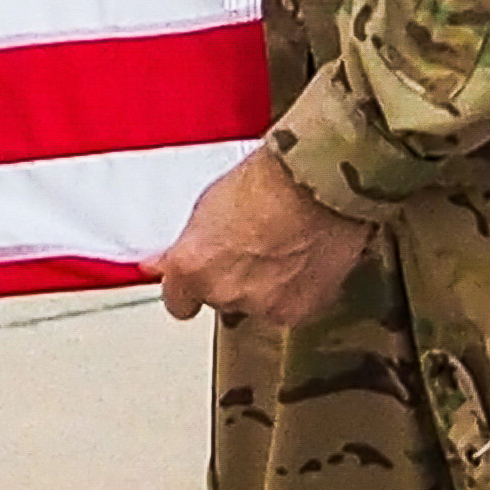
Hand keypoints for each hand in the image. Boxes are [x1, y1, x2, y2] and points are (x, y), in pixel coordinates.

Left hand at [151, 146, 374, 327]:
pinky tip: (306, 259)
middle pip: (222, 300)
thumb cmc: (266, 179)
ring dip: (268, 286)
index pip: (178, 301)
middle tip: (253, 248)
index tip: (199, 280)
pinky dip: (300, 290)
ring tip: (285, 248)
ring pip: (259, 306)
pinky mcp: (299, 311)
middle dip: (234, 281)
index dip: (192, 288)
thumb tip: (171, 261)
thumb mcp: (208, 205)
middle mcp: (222, 292)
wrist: (317, 180)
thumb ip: (190, 244)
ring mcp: (262, 305)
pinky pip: (293, 308)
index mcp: (191, 267)